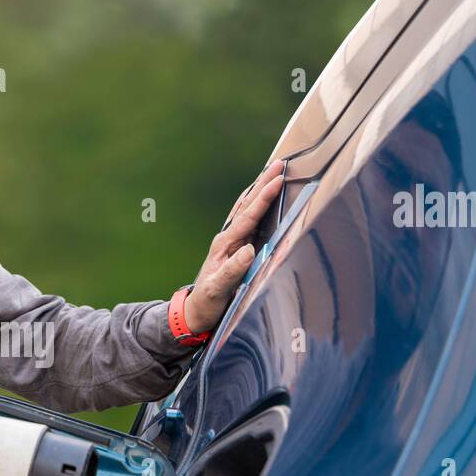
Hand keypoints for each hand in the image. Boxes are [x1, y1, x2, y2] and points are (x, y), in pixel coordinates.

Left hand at [183, 159, 285, 334]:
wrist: (196, 311)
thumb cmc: (208, 303)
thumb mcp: (219, 290)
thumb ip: (233, 271)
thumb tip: (249, 251)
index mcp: (225, 245)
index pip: (248, 217)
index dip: (263, 198)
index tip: (277, 180)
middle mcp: (228, 239)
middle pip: (247, 206)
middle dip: (263, 184)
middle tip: (279, 163)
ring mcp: (231, 242)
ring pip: (247, 209)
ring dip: (260, 190)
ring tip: (272, 171)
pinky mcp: (236, 247)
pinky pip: (248, 220)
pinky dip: (256, 204)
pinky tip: (262, 196)